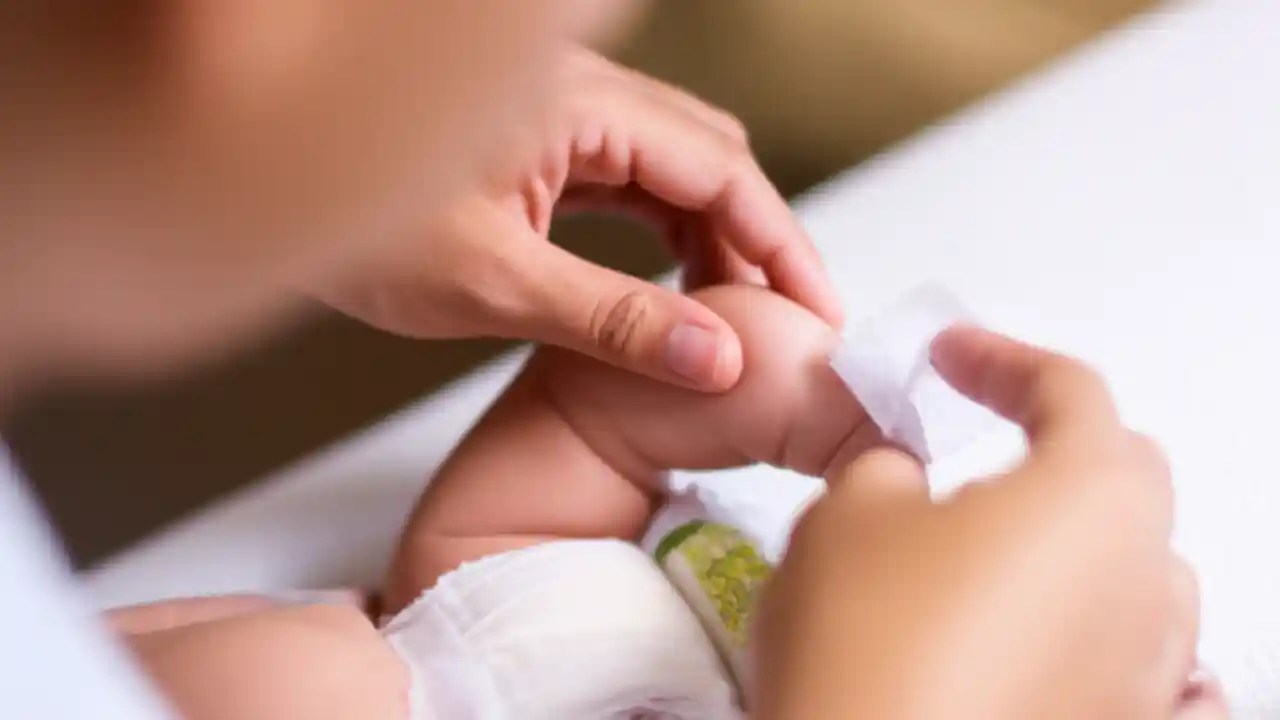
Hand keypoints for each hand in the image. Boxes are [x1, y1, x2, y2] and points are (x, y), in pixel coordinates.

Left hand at [314, 47, 841, 390]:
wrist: (264, 194)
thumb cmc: (352, 227)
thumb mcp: (493, 283)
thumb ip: (612, 320)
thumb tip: (718, 358)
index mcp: (577, 104)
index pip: (719, 167)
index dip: (779, 244)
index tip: (816, 313)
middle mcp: (580, 94)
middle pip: (710, 158)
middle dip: (755, 241)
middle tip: (783, 327)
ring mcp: (562, 116)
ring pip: (675, 170)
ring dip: (714, 241)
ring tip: (733, 320)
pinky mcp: (544, 145)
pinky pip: (633, 181)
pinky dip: (668, 235)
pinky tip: (675, 285)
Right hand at [753, 327, 1226, 718]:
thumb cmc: (866, 640)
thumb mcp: (848, 510)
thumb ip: (887, 465)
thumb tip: (906, 477)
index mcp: (1092, 496)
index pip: (1069, 391)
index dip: (999, 359)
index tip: (947, 355)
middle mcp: (1148, 580)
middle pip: (1124, 476)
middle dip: (1052, 442)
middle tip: (978, 439)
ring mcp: (1151, 671)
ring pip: (1139, 573)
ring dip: (1080, 540)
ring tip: (1000, 548)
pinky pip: (1155, 675)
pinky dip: (1116, 643)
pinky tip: (1073, 647)